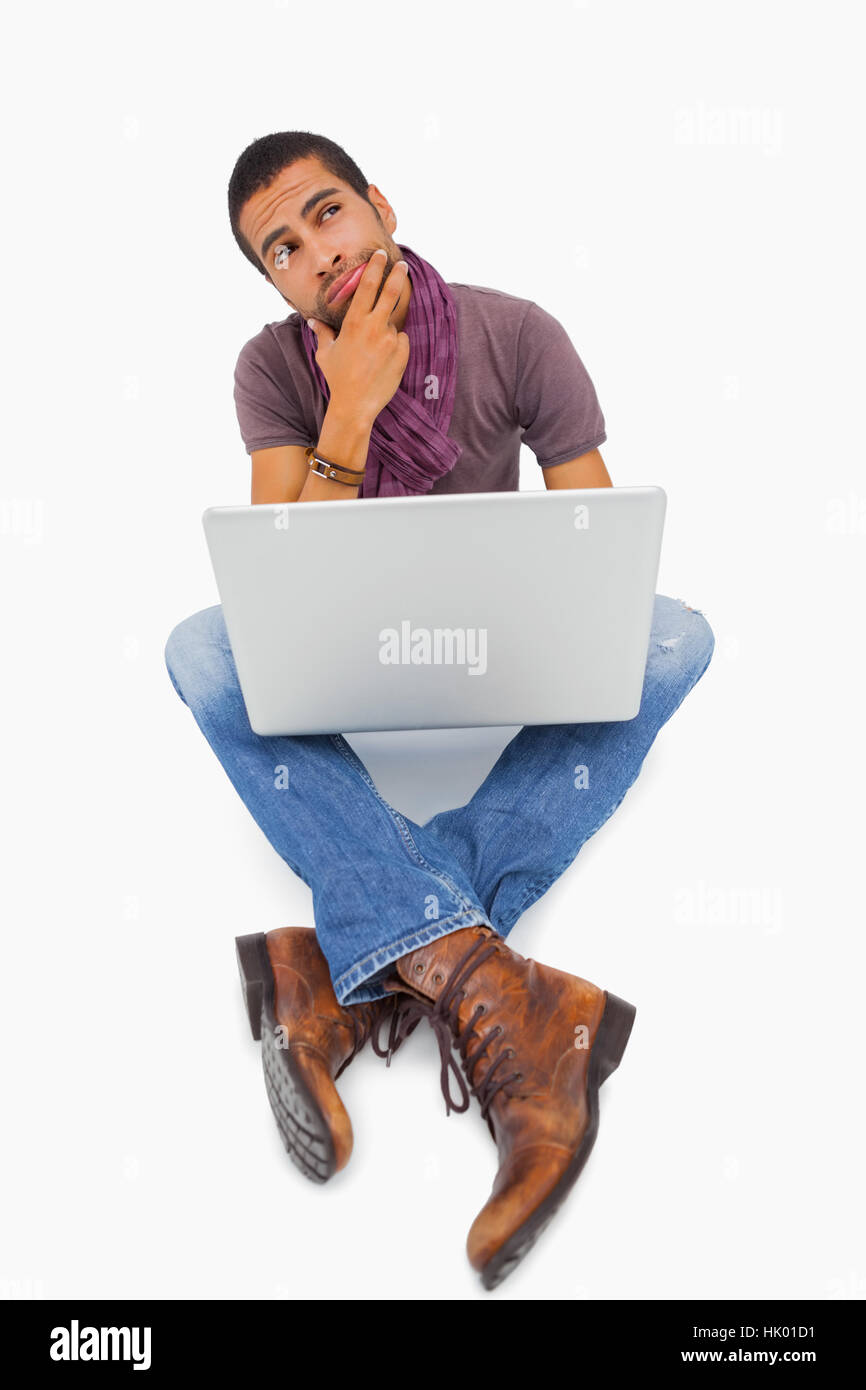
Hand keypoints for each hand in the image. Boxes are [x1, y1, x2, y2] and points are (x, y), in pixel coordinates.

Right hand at [308, 251, 409, 424]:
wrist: (356, 405)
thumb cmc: (338, 379)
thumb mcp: (326, 354)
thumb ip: (323, 333)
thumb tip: (312, 320)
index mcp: (354, 323)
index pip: (367, 286)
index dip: (374, 267)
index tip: (380, 255)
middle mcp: (375, 327)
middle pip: (391, 293)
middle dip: (398, 275)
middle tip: (403, 265)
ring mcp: (391, 340)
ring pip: (393, 324)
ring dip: (386, 330)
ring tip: (373, 352)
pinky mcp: (403, 353)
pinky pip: (401, 340)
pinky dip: (395, 345)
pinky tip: (383, 360)